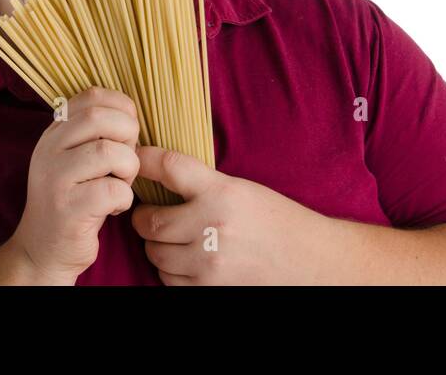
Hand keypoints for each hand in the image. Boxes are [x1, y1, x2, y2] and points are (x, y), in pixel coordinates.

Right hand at [10, 87, 140, 284]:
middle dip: (128, 136)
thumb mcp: (78, 158)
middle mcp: (48, 151)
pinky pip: (113, 190)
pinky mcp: (67, 209)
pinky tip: (113, 208)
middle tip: (126, 161)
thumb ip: (97, 132)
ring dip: (129, 169)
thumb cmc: (76, 199)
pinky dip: (124, 199)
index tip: (127, 133)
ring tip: (120, 185)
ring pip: (110, 152)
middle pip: (101, 117)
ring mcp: (54, 179)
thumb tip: (131, 115)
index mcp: (54, 133)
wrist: (43, 251)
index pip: (92, 96)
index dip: (122, 108)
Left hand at [131, 146, 337, 284]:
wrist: (308, 260)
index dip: (146, 160)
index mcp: (222, 192)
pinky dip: (169, 270)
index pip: (170, 167)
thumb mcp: (242, 190)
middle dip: (143, 217)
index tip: (136, 158)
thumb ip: (204, 185)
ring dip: (156, 245)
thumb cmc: (276, 220)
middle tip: (147, 213)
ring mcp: (208, 262)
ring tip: (172, 239)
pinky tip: (185, 260)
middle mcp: (211, 226)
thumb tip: (160, 178)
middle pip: (149, 222)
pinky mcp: (207, 287)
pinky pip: (168, 279)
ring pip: (154, 253)